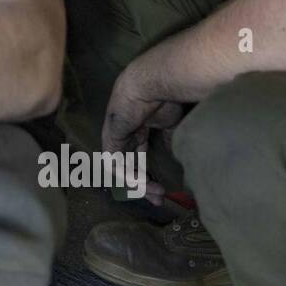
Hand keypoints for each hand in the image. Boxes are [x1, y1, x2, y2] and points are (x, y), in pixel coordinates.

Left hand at [102, 62, 183, 204]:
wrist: (152, 85)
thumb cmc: (163, 99)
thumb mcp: (169, 124)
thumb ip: (169, 139)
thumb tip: (175, 153)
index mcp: (137, 130)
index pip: (138, 157)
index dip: (148, 174)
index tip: (163, 191)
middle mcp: (124, 135)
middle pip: (129, 166)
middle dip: (143, 185)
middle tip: (159, 199)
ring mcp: (115, 137)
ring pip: (122, 168)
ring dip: (138, 183)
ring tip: (156, 194)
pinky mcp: (110, 138)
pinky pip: (115, 162)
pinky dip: (128, 174)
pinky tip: (143, 182)